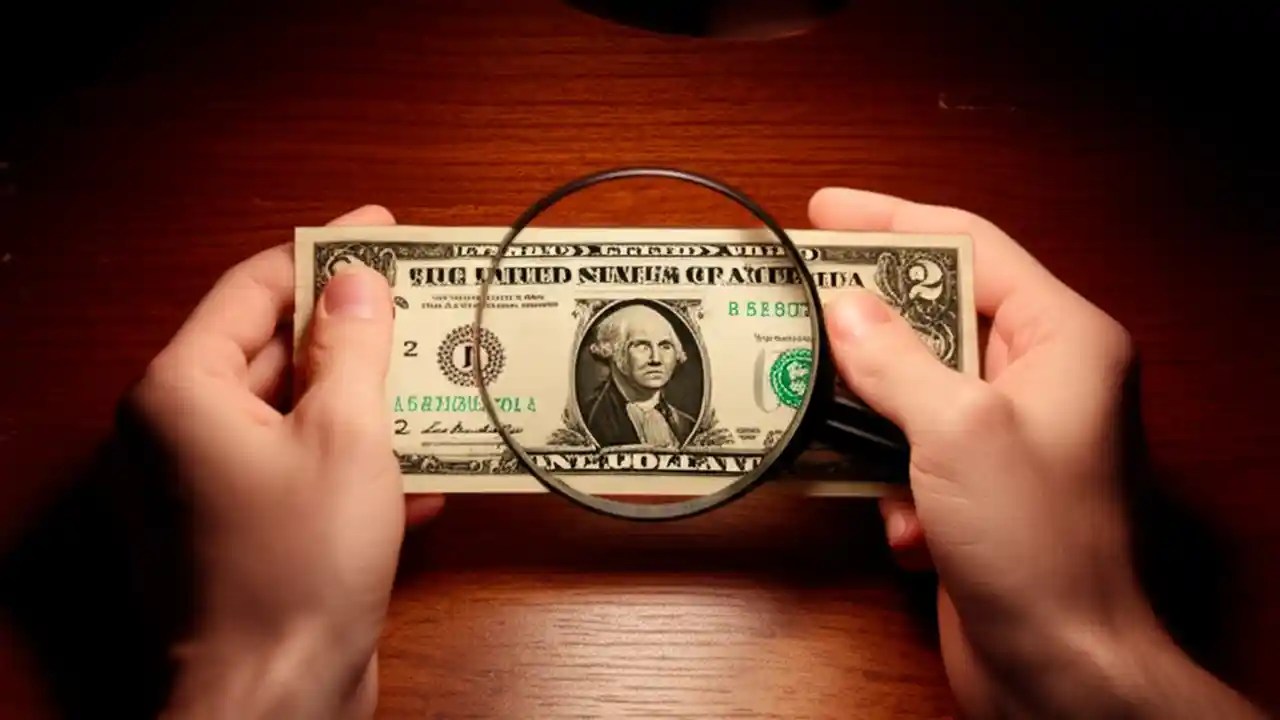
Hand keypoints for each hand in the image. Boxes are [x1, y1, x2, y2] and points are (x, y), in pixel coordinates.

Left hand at [129, 205, 442, 718]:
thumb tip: (356, 279)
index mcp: (182, 391)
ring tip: (440, 382)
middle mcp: (179, 433)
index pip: (253, 288)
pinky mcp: (241, 535)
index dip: (323, 253)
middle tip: (423, 304)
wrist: (272, 701)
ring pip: (295, 417)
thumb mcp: (346, 437)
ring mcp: (207, 489)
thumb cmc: (294, 568)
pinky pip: (300, 474)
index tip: (382, 230)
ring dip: (367, 402)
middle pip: (274, 350)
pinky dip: (355, 467)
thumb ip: (354, 347)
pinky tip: (423, 476)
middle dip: (355, 332)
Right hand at [810, 188, 1264, 717]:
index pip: (970, 246)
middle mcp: (1040, 378)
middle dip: (865, 325)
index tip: (823, 210)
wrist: (1062, 670)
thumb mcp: (959, 431)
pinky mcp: (977, 490)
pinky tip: (905, 527)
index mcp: (1063, 339)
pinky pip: (911, 454)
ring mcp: (1008, 436)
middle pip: (934, 316)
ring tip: (822, 420)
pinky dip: (893, 485)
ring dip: (872, 419)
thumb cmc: (1041, 544)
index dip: (892, 221)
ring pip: (912, 389)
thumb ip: (894, 361)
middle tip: (793, 303)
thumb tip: (842, 308)